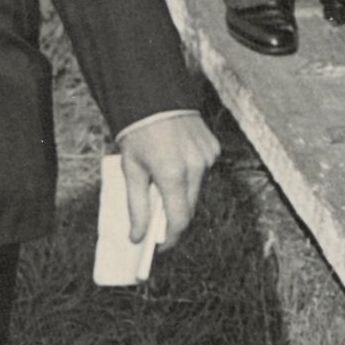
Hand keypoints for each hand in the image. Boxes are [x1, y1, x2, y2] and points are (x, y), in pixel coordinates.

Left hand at [120, 111, 219, 247]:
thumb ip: (137, 207)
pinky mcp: (213, 148)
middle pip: (190, 208)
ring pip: (197, 190)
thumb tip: (137, 237)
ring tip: (163, 184)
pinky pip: (203, 172)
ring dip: (182, 195)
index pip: (179, 220)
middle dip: (175, 219)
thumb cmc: (138, 134)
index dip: (170, 238)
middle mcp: (196, 167)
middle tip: (158, 224)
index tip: (159, 247)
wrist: (155, 97)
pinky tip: (176, 163)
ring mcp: (208, 157)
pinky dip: (190, 175)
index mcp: (173, 174)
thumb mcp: (131, 171)